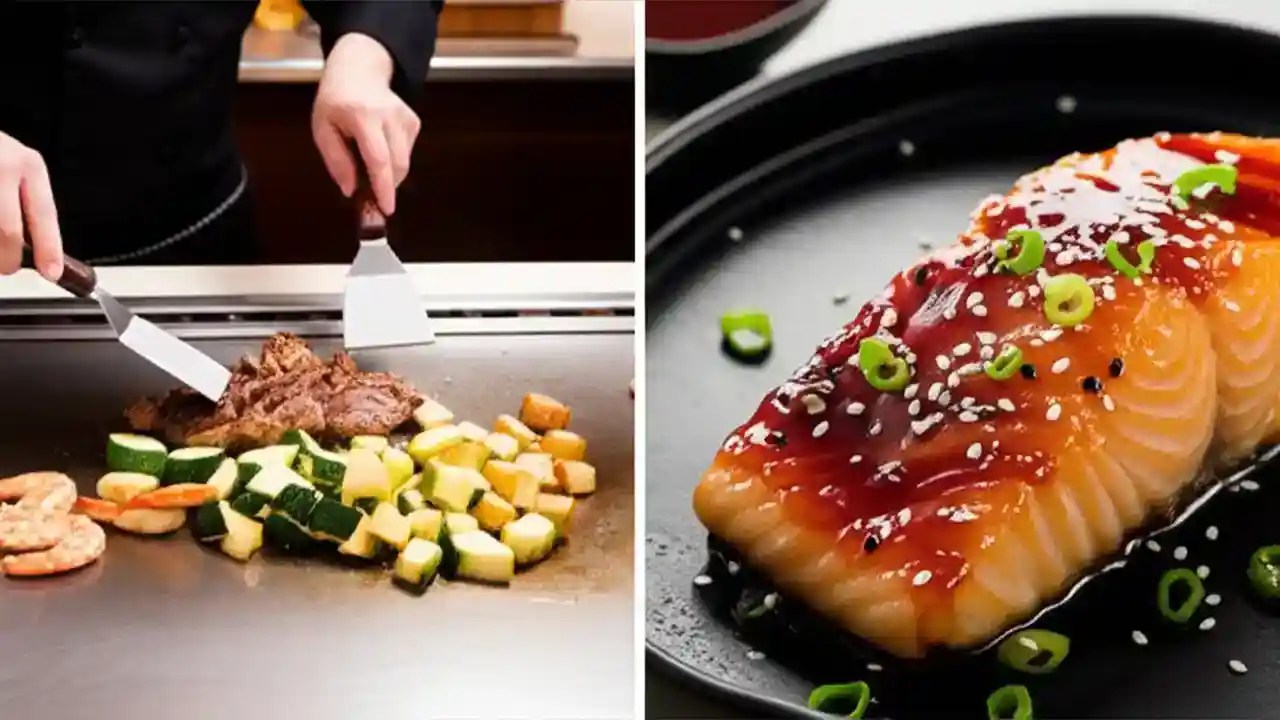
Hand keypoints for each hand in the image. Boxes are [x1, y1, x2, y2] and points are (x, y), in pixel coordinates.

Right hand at [0, 131, 61, 279]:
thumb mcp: (17, 167)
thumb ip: (25, 202)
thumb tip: (33, 250)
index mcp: (28, 165)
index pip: (44, 214)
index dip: (49, 248)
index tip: (52, 272)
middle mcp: (2, 166)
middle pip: (8, 231)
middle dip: (8, 259)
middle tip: (7, 266)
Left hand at [312, 33, 420, 215]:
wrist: (359, 71)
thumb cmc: (336, 101)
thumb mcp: (322, 128)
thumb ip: (336, 160)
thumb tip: (350, 190)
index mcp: (362, 116)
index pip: (378, 158)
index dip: (383, 187)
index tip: (386, 208)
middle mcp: (388, 115)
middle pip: (397, 164)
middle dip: (387, 187)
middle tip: (373, 200)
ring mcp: (405, 117)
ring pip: (404, 161)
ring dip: (388, 174)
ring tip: (370, 170)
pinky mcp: (413, 122)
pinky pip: (406, 152)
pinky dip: (394, 160)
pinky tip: (380, 148)